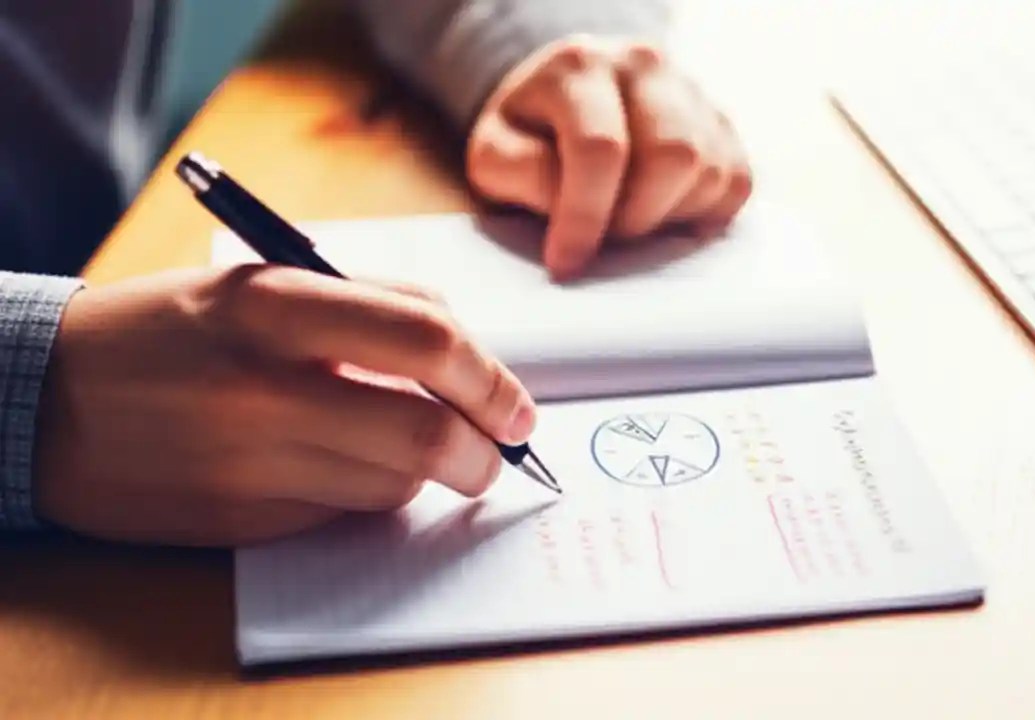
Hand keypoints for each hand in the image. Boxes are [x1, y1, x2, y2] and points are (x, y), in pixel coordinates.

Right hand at [34, 266, 534, 545]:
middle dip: (485, 453)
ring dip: (426, 474)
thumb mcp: (258, 282)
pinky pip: (345, 514)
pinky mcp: (241, 518)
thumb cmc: (167, 331)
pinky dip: (370, 496)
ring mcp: (252, 460)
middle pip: (428, 432)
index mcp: (277, 303)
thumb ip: (365, 305)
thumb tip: (465, 349)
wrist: (44, 402)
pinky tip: (345, 470)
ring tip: (413, 452)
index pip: (428, 339)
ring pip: (396, 483)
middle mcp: (267, 384)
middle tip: (498, 455)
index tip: (517, 405)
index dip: (492, 377)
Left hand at [467, 35, 753, 279]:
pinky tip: (660, 212)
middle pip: (672, 155)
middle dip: (635, 218)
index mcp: (579, 66)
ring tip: (626, 219)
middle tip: (603, 238)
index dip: (585, 217)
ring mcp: (692, 91)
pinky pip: (735, 183)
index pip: (600, 148)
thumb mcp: (494, 152)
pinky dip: (700, 214)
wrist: (564, 103)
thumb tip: (571, 208)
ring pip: (709, 171)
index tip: (565, 264)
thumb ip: (521, 174)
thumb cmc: (529, 136)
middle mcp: (645, 64)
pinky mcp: (722, 124)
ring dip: (666, 218)